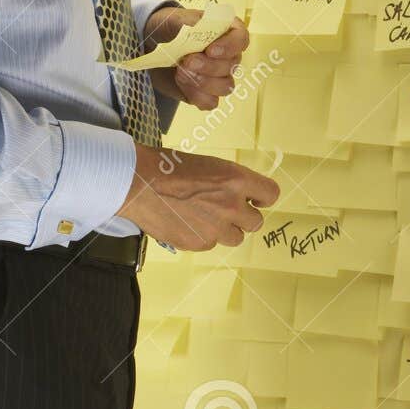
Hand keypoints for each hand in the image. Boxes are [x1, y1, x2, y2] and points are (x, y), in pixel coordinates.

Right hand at [116, 144, 279, 251]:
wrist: (139, 183)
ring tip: (203, 217)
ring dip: (225, 229)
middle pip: (256, 222)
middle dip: (243, 217)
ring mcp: (215, 228)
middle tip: (226, 210)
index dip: (262, 198)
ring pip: (235, 237)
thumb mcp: (207, 165)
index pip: (271, 194)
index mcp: (235, 180)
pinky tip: (185, 222)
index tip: (256, 199)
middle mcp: (231, 206)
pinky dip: (201, 236)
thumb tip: (237, 194)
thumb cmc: (168, 166)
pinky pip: (210, 243)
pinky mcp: (198, 243)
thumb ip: (227, 182)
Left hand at [142, 4, 249, 108]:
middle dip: (208, 66)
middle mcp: (228, 55)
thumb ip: (190, 24)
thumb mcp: (177, 19)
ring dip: (204, 82)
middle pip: (232, 66)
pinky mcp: (205, 92)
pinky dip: (196, 95)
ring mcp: (218, 76)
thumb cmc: (170, 28)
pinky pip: (211, 102)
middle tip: (186, 61)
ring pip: (226, 87)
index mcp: (226, 31)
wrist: (153, 44)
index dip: (229, 47)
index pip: (241, 39)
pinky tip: (182, 84)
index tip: (210, 50)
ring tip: (181, 72)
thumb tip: (198, 30)